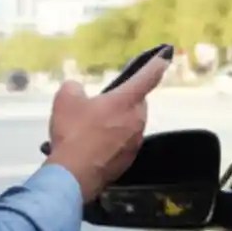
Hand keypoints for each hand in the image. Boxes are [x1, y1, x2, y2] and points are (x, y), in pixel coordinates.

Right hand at [45, 51, 171, 200]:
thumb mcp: (65, 99)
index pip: (148, 76)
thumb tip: (77, 89)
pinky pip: (124, 143)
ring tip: (92, 129)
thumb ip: (75, 87)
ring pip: (130, 124)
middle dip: (122, 101)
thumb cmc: (73, 133)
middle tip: (100, 106)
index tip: (166, 55)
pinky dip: (113, 142)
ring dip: (116, 123)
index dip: (156, 63)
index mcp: (127, 100)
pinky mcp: (129, 160)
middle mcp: (137, 119)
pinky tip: (93, 146)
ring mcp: (135, 142)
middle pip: (136, 103)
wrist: (74, 175)